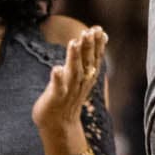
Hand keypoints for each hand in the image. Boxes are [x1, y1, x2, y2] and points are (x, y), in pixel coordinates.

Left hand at [32, 25, 106, 142]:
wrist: (59, 125)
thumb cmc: (68, 96)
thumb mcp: (80, 74)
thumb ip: (87, 56)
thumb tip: (97, 35)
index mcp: (87, 76)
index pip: (94, 57)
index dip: (97, 44)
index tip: (99, 29)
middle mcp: (80, 82)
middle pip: (86, 62)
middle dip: (88, 46)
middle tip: (89, 31)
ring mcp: (69, 90)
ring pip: (73, 72)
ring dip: (74, 58)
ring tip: (73, 42)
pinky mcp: (55, 98)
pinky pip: (57, 88)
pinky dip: (57, 79)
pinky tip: (56, 68)